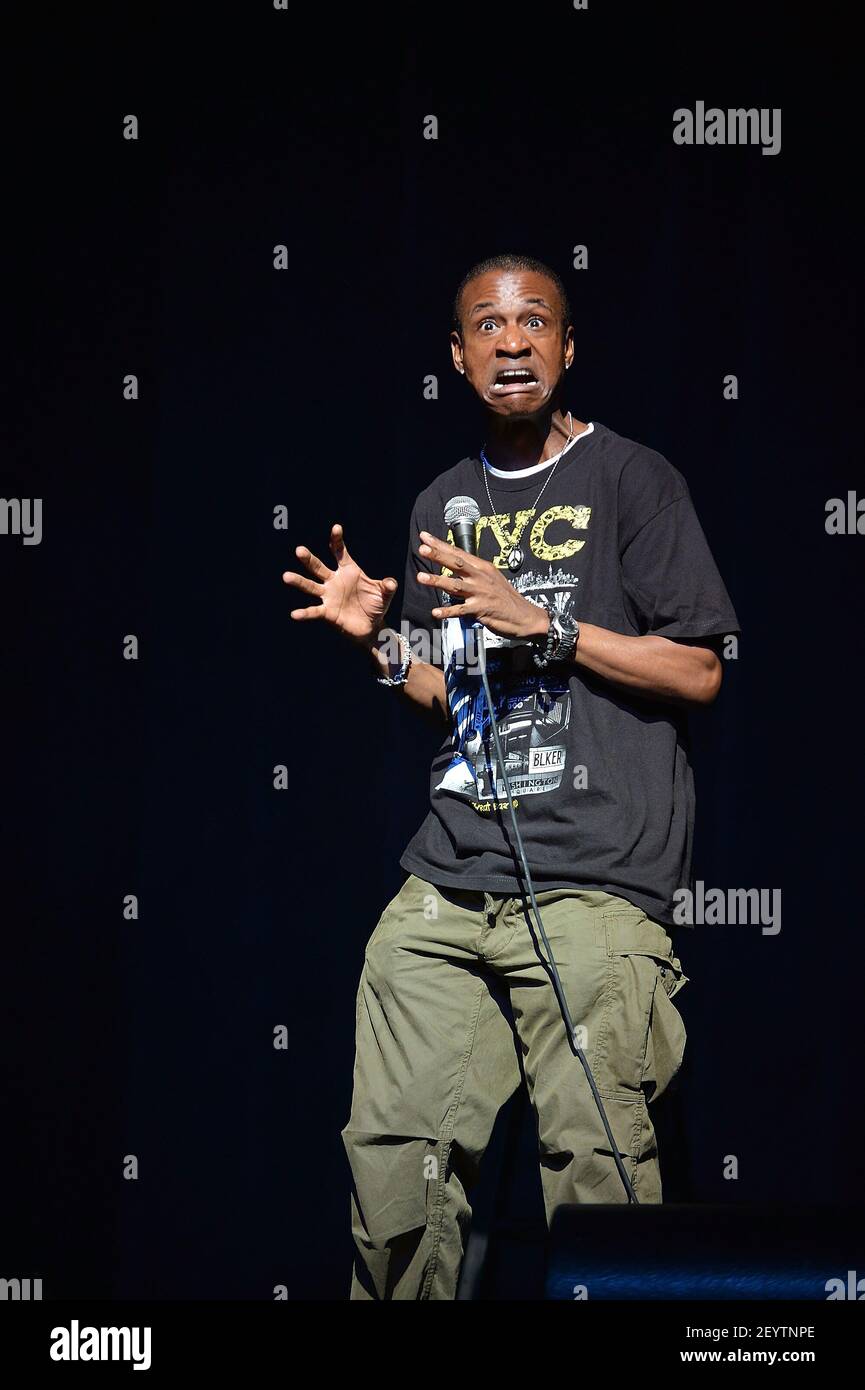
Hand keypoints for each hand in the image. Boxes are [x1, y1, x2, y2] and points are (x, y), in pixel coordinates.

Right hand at [282, 524, 397, 647]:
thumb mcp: (385, 594)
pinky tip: (294, 614)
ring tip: (286, 576)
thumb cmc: (376, 605)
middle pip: (318, 567)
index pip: (340, 552)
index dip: (337, 540)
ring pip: (311, 586)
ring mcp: (329, 596)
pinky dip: (305, 613)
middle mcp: (334, 581)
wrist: (372, 626)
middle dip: (309, 559)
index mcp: (348, 571)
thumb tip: (391, 583)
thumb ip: (388, 586)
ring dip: (299, 582)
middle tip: (299, 550)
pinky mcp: (328, 612)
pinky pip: (314, 611)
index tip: (336, 528)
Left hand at [416, 530, 550, 640]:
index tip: (425, 537)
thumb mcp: (491, 579)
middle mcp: (480, 577)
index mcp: (482, 568)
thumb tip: (452, 566)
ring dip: (437, 581)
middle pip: (456, 564)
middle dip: (438, 556)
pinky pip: (461, 610)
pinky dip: (448, 611)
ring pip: (456, 585)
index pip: (458, 553)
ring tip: (421, 578)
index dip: (441, 545)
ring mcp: (480, 593)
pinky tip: (435, 613)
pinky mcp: (481, 610)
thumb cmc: (505, 598)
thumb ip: (472, 572)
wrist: (525, 616)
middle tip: (422, 549)